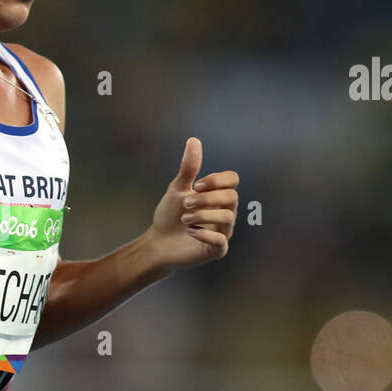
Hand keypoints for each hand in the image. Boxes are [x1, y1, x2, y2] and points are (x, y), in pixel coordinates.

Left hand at [147, 137, 238, 269]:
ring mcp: (222, 232)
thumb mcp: (177, 189)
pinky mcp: (216, 250)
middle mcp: (225, 212)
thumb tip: (194, 140)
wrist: (158, 243)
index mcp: (218, 195)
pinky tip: (189, 231)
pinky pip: (220, 241)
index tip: (197, 185)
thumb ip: (188, 168)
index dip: (218, 180)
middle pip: (232, 198)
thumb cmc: (170, 215)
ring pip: (227, 218)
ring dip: (203, 215)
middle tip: (185, 203)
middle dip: (207, 198)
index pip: (233, 180)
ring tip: (184, 219)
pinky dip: (204, 234)